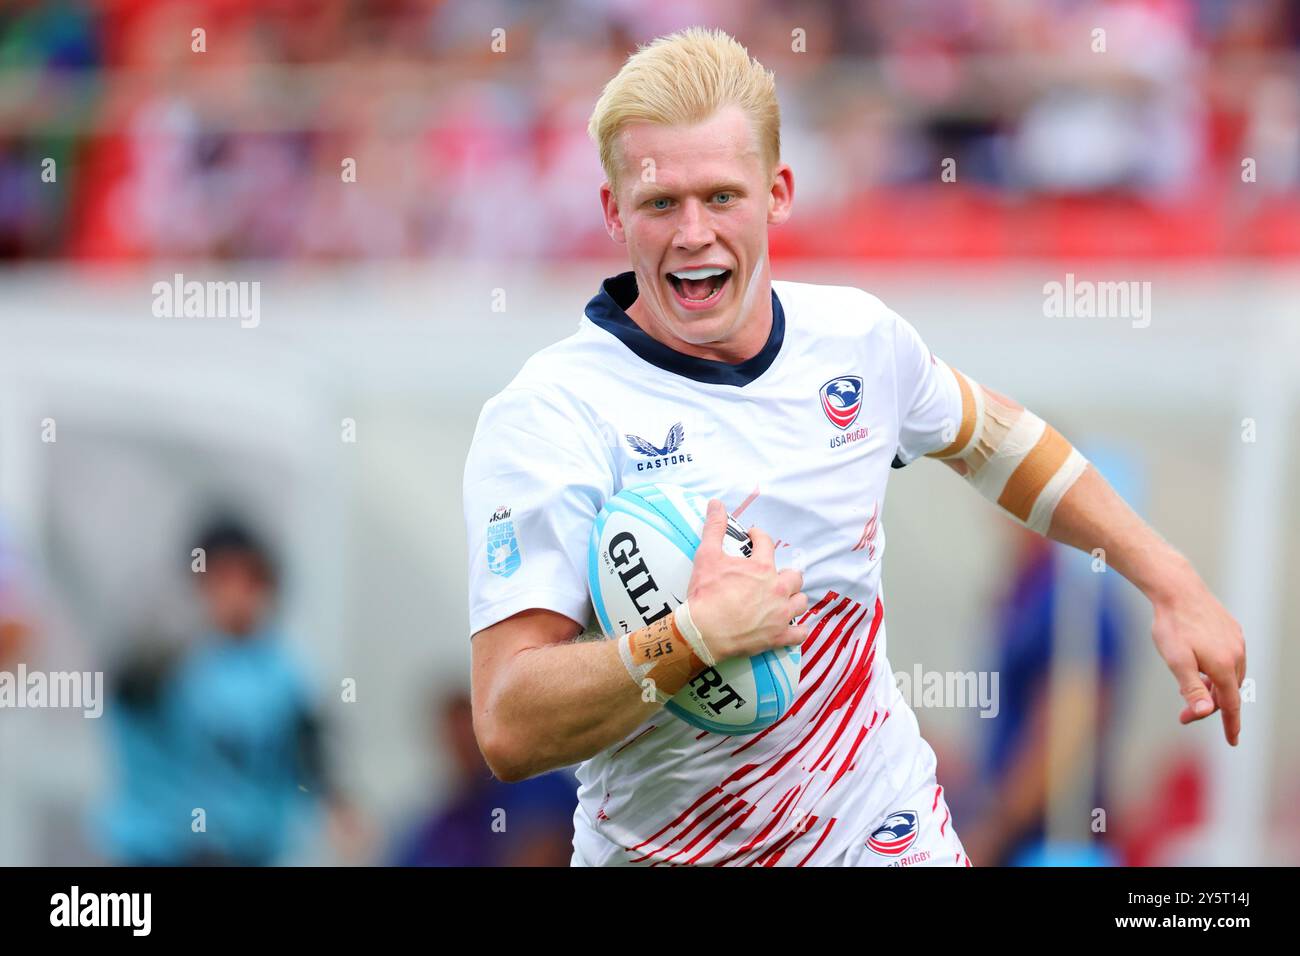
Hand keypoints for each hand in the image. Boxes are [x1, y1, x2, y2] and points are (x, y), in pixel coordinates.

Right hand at [686, 499, 806, 661]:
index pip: (767, 543)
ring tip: (784, 599)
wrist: (703, 632)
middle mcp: (777, 589)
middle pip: (794, 576)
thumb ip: (714, 528)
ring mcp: (780, 615)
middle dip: (785, 573)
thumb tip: (716, 504)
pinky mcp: (778, 637)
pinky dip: (798, 630)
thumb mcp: (707, 556)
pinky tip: (793, 628)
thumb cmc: (706, 594)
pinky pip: (800, 634)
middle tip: (773, 575)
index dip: (759, 536)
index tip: (753, 536)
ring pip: (801, 602)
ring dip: (794, 599)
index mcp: (761, 568)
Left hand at [1149, 573, 1245, 745]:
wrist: (1177, 589)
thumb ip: (1191, 688)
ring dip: (1213, 687)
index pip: (1230, 704)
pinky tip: (1201, 667)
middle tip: (1183, 714)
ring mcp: (1236, 641)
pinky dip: (1216, 671)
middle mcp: (1237, 655)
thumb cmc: (1173, 625)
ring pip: (1228, 675)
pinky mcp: (1231, 630)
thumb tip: (1203, 714)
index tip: (1232, 741)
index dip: (1231, 724)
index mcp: (1224, 666)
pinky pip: (1229, 659)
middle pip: (1227, 691)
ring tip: (1190, 688)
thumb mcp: (1177, 661)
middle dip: (1208, 706)